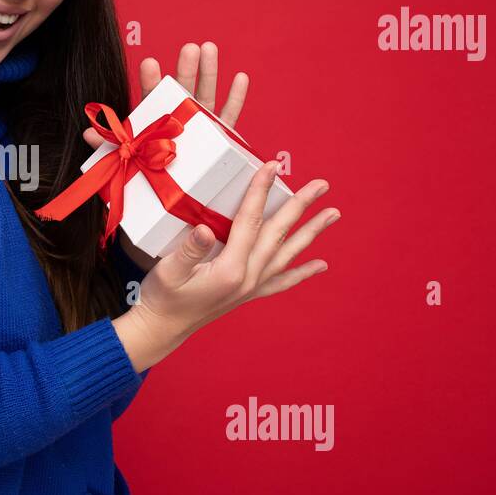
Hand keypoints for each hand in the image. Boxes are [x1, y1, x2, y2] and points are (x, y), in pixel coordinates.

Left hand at [84, 42, 248, 271]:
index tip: (149, 63)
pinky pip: (230, 125)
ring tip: (209, 49)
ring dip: (209, 76)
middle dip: (186, 71)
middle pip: (183, 98)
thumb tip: (88, 132)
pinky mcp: (221, 150)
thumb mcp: (122, 179)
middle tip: (191, 47)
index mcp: (154, 138)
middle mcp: (177, 133)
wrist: (166, 234)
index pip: (151, 107)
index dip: (150, 87)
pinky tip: (241, 79)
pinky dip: (236, 101)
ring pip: (207, 103)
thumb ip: (108, 154)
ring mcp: (201, 138)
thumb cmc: (145, 205)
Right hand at [112, 160, 337, 373]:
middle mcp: (247, 277)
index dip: (260, 191)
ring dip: (311, 233)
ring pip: (288, 254)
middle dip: (300, 206)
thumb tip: (204, 229)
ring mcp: (251, 286)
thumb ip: (188, 250)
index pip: (249, 221)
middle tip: (321, 185)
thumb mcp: (168, 270)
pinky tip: (320, 265)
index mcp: (229, 268)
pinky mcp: (248, 293)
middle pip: (278, 234)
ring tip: (332, 214)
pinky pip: (282, 281)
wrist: (163, 328)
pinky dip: (302, 272)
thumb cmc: (162, 297)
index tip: (271, 166)